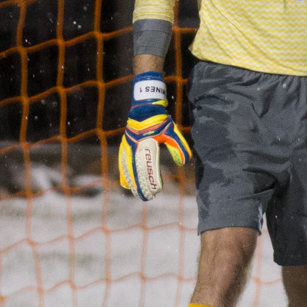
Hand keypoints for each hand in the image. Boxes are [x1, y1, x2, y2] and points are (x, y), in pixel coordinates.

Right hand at [118, 71, 191, 200]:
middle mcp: (135, 146)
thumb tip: (183, 163)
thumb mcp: (172, 132)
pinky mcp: (124, 146)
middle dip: (142, 185)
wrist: (145, 109)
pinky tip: (126, 184)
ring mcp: (128, 146)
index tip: (158, 190)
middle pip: (137, 171)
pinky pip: (123, 163)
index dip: (152, 179)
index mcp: (147, 143)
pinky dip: (124, 175)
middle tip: (148, 197)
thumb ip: (178, 147)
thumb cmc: (161, 121)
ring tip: (137, 194)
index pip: (150, 166)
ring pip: (128, 169)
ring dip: (133, 183)